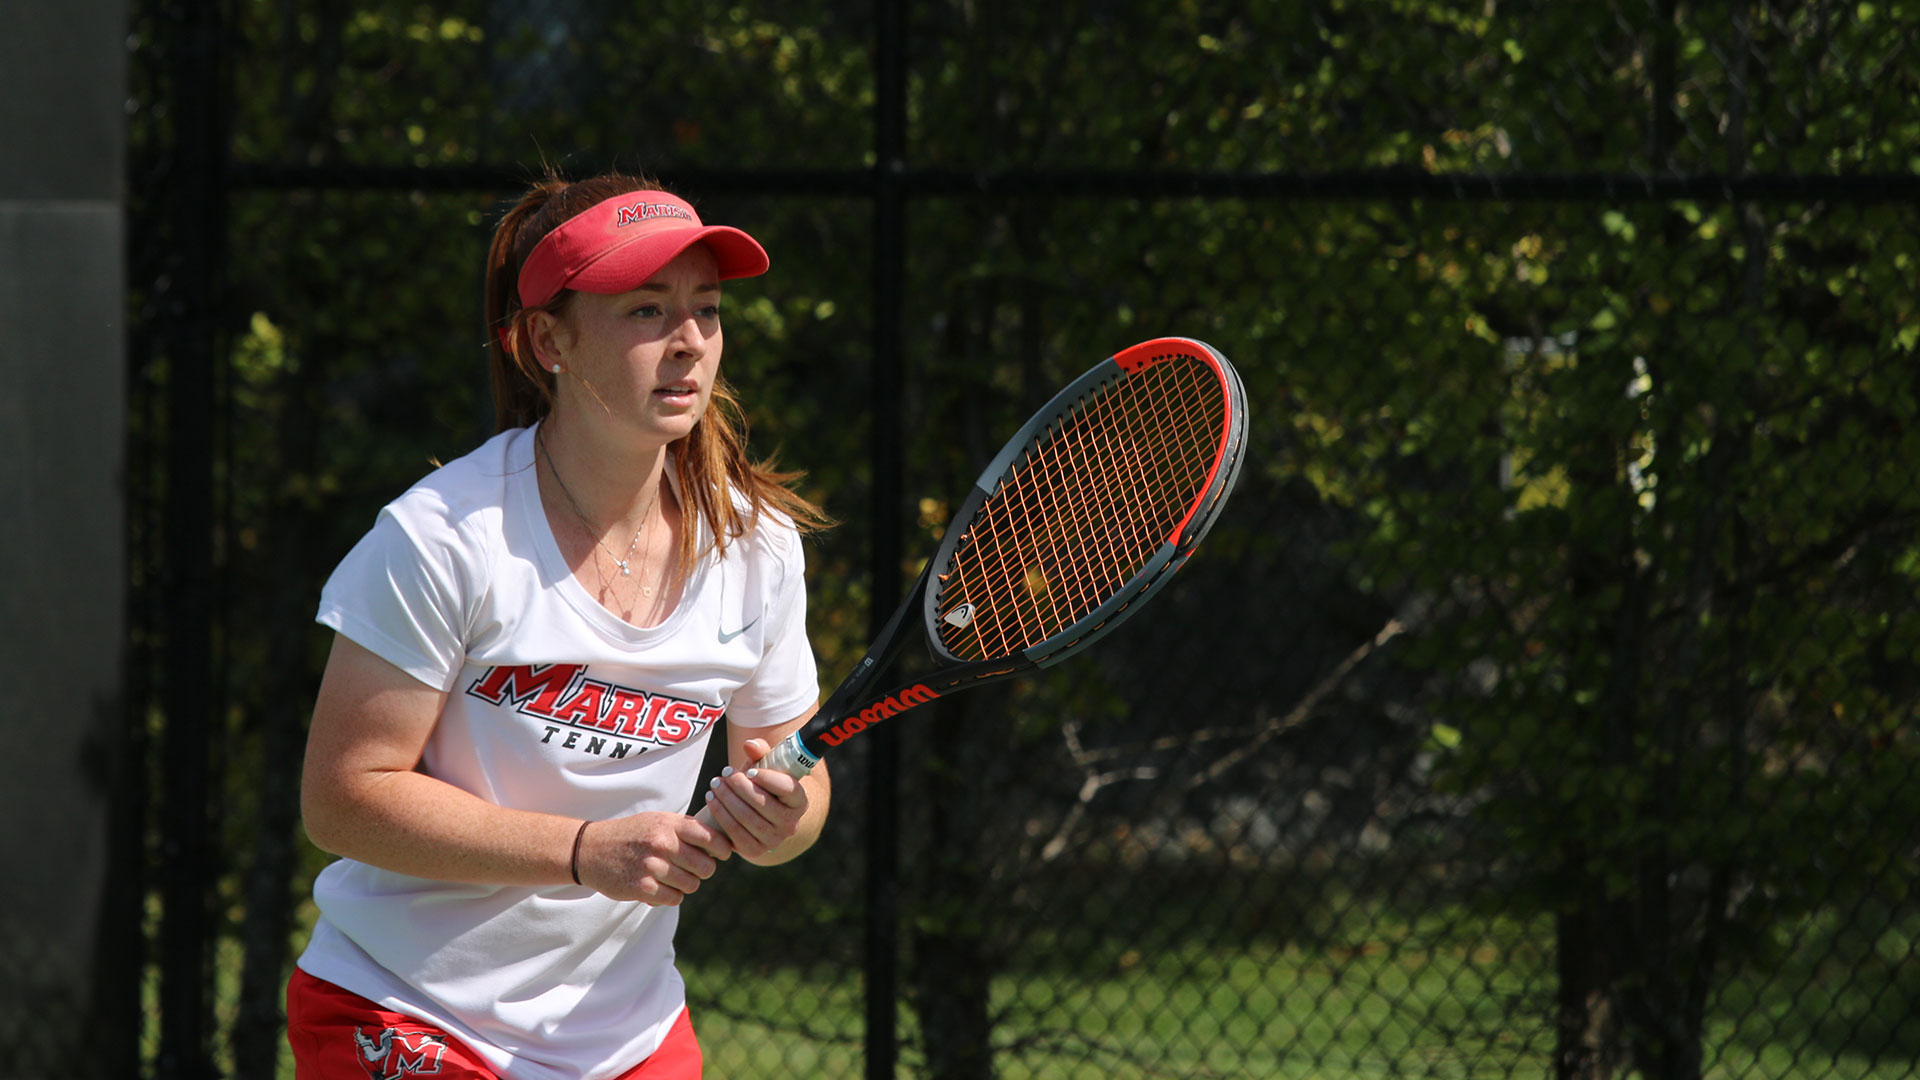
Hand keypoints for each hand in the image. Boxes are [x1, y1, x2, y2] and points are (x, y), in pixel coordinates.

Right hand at [573, 811, 732, 905]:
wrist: (590, 849)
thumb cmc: (630, 835)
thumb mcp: (656, 821)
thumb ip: (685, 828)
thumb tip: (720, 841)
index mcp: (669, 824)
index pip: (711, 838)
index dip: (723, 849)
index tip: (722, 854)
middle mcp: (662, 844)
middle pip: (706, 867)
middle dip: (703, 870)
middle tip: (692, 869)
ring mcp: (652, 866)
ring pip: (692, 885)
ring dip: (686, 885)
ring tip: (672, 877)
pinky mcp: (642, 888)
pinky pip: (674, 899)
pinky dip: (671, 896)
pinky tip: (660, 887)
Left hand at [701, 737, 809, 860]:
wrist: (759, 815)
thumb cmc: (763, 785)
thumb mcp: (765, 767)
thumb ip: (760, 753)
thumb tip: (749, 745)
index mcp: (800, 801)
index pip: (788, 789)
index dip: (768, 779)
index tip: (749, 770)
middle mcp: (791, 823)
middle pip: (763, 804)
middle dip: (740, 787)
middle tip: (725, 773)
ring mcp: (774, 840)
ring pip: (747, 818)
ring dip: (727, 799)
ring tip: (715, 784)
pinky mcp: (755, 850)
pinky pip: (735, 833)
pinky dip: (720, 815)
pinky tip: (711, 801)